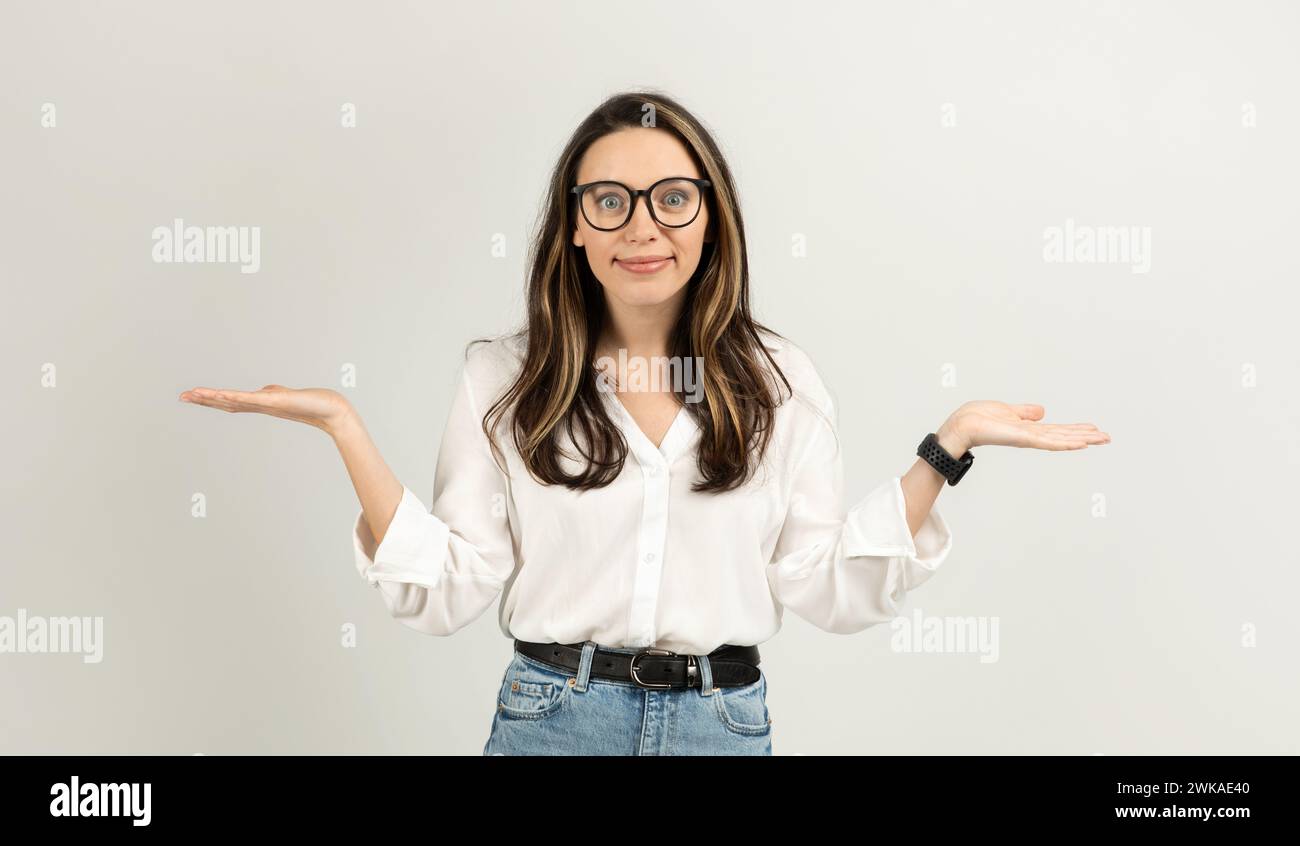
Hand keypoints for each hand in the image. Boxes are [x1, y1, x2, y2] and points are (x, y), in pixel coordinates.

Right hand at [178, 384, 354, 436]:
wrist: (329, 409)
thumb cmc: (308, 403)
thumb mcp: (283, 395)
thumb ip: (270, 393)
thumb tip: (264, 391)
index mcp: (258, 404)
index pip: (228, 401)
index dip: (209, 400)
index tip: (191, 395)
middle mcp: (258, 405)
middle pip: (225, 403)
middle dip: (203, 400)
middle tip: (181, 397)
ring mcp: (265, 404)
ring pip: (233, 401)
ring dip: (212, 398)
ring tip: (193, 394)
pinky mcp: (274, 401)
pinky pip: (250, 399)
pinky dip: (234, 396)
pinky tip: (220, 393)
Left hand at [937, 401, 1109, 454]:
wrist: (963, 424)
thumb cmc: (978, 418)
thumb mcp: (1008, 411)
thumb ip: (1025, 413)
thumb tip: (1042, 412)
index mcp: (1028, 429)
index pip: (1058, 430)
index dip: (1076, 430)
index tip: (1094, 429)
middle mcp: (1031, 436)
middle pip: (1064, 436)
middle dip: (1086, 436)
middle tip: (1108, 438)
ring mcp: (1028, 438)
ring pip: (1061, 440)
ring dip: (1082, 439)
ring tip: (1102, 439)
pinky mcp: (1023, 439)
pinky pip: (1048, 442)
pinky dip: (1065, 443)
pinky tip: (1080, 443)